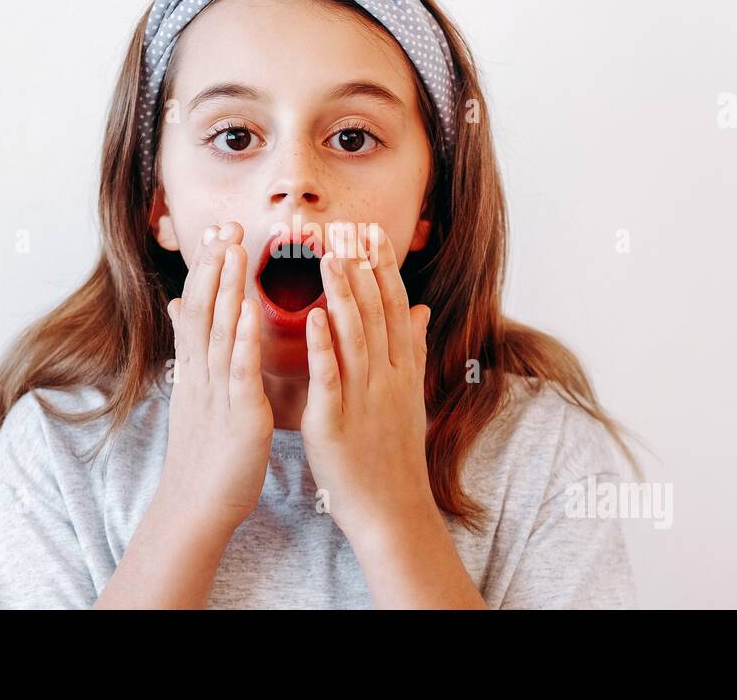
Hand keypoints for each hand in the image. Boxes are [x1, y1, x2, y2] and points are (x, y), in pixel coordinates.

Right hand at [159, 221, 273, 533]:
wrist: (198, 504)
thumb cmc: (206, 451)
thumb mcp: (196, 391)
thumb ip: (192, 346)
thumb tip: (180, 303)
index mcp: (198, 368)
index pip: (199, 307)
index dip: (207, 268)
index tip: (217, 232)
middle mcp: (203, 373)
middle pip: (204, 309)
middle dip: (214, 265)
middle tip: (224, 224)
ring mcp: (218, 392)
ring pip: (219, 330)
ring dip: (226, 288)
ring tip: (234, 250)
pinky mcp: (238, 413)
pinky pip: (240, 369)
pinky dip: (243, 337)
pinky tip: (250, 308)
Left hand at [299, 221, 435, 548]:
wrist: (393, 510)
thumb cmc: (395, 455)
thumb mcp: (410, 397)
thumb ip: (412, 351)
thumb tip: (422, 310)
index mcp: (402, 370)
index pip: (395, 307)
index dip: (383, 267)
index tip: (372, 231)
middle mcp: (387, 378)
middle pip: (376, 312)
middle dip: (362, 267)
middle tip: (348, 226)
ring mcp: (363, 398)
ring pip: (354, 337)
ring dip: (342, 294)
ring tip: (327, 256)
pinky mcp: (336, 422)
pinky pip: (330, 377)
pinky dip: (324, 346)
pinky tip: (314, 317)